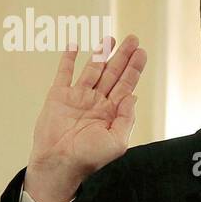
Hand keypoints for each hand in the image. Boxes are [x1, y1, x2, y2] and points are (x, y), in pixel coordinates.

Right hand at [25, 35, 146, 201]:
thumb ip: (127, 119)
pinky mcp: (58, 96)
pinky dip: (68, 59)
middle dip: (123, 56)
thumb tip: (133, 97)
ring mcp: (77, 97)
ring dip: (101, 53)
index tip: (141, 53)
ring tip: (110, 38)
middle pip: (113, 73)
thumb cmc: (89, 158)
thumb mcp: (117, 142)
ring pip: (92, 70)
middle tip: (133, 39)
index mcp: (111, 112)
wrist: (59, 163)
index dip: (134, 68)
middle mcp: (96, 101)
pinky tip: (74, 45)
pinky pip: (64, 73)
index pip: (126, 85)